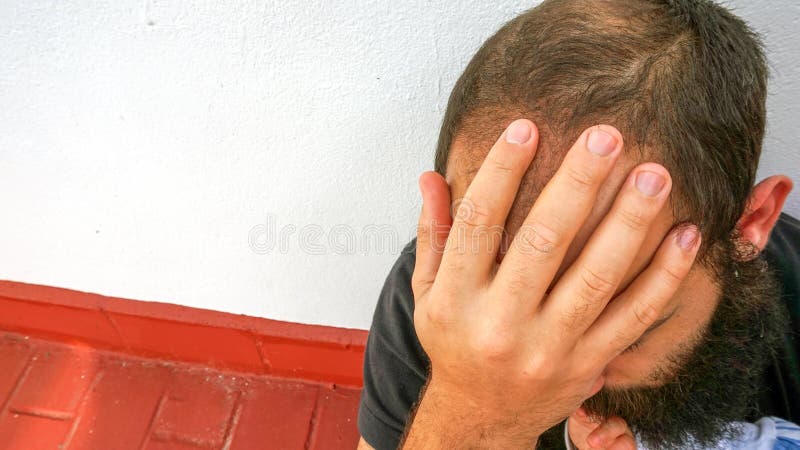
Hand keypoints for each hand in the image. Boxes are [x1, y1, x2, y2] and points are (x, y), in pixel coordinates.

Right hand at [402, 119, 700, 447]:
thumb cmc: (455, 344)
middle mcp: (501, 323)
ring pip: (594, 278)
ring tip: (653, 174)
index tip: (527, 128)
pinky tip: (685, 235)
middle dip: (577, 184)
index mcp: (456, 299)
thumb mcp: (429, 293)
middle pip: (542, 243)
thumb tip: (430, 176)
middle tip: (607, 136)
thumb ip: (434, 233)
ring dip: (628, 223)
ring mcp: (549, 347)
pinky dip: (664, 277)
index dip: (501, 172)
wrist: (481, 418)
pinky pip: (633, 318)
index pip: (477, 223)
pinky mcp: (588, 364)